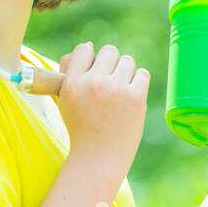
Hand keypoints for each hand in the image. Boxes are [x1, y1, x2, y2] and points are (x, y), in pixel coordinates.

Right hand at [56, 43, 149, 167]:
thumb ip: (69, 72)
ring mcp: (116, 89)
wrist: (99, 159)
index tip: (93, 72)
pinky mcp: (136, 98)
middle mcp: (93, 83)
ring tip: (120, 92)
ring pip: (127, 61)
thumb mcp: (65, 100)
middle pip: (109, 51)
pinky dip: (138, 83)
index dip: (90, 58)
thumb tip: (86, 47)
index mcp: (73, 83)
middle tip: (110, 82)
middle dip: (111, 64)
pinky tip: (130, 97)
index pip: (84, 49)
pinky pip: (142, 74)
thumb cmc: (81, 129)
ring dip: (126, 73)